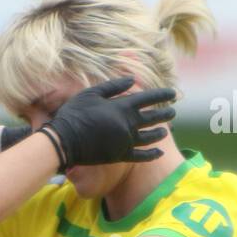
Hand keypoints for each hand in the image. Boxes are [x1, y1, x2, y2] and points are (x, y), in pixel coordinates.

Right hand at [42, 77, 175, 167]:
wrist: (63, 140)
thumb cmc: (74, 114)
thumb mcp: (91, 94)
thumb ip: (113, 86)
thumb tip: (132, 80)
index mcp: (122, 107)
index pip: (149, 98)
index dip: (162, 95)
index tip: (173, 93)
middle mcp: (128, 124)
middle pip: (153, 117)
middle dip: (165, 113)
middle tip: (173, 112)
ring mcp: (125, 141)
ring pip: (150, 137)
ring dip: (160, 133)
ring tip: (166, 131)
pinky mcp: (119, 155)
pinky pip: (141, 156)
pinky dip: (152, 154)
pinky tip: (159, 152)